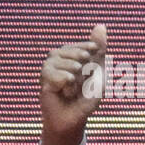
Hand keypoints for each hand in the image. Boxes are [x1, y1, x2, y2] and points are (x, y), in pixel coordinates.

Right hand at [40, 24, 106, 144]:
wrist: (74, 119)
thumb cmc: (86, 97)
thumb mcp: (99, 74)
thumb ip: (100, 50)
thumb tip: (101, 25)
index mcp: (72, 56)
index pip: (81, 46)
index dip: (88, 48)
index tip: (94, 53)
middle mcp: (58, 59)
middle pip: (73, 52)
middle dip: (84, 65)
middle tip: (83, 76)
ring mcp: (49, 68)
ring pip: (65, 62)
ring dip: (75, 77)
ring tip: (74, 88)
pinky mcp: (43, 79)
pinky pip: (57, 74)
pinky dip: (66, 83)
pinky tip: (66, 91)